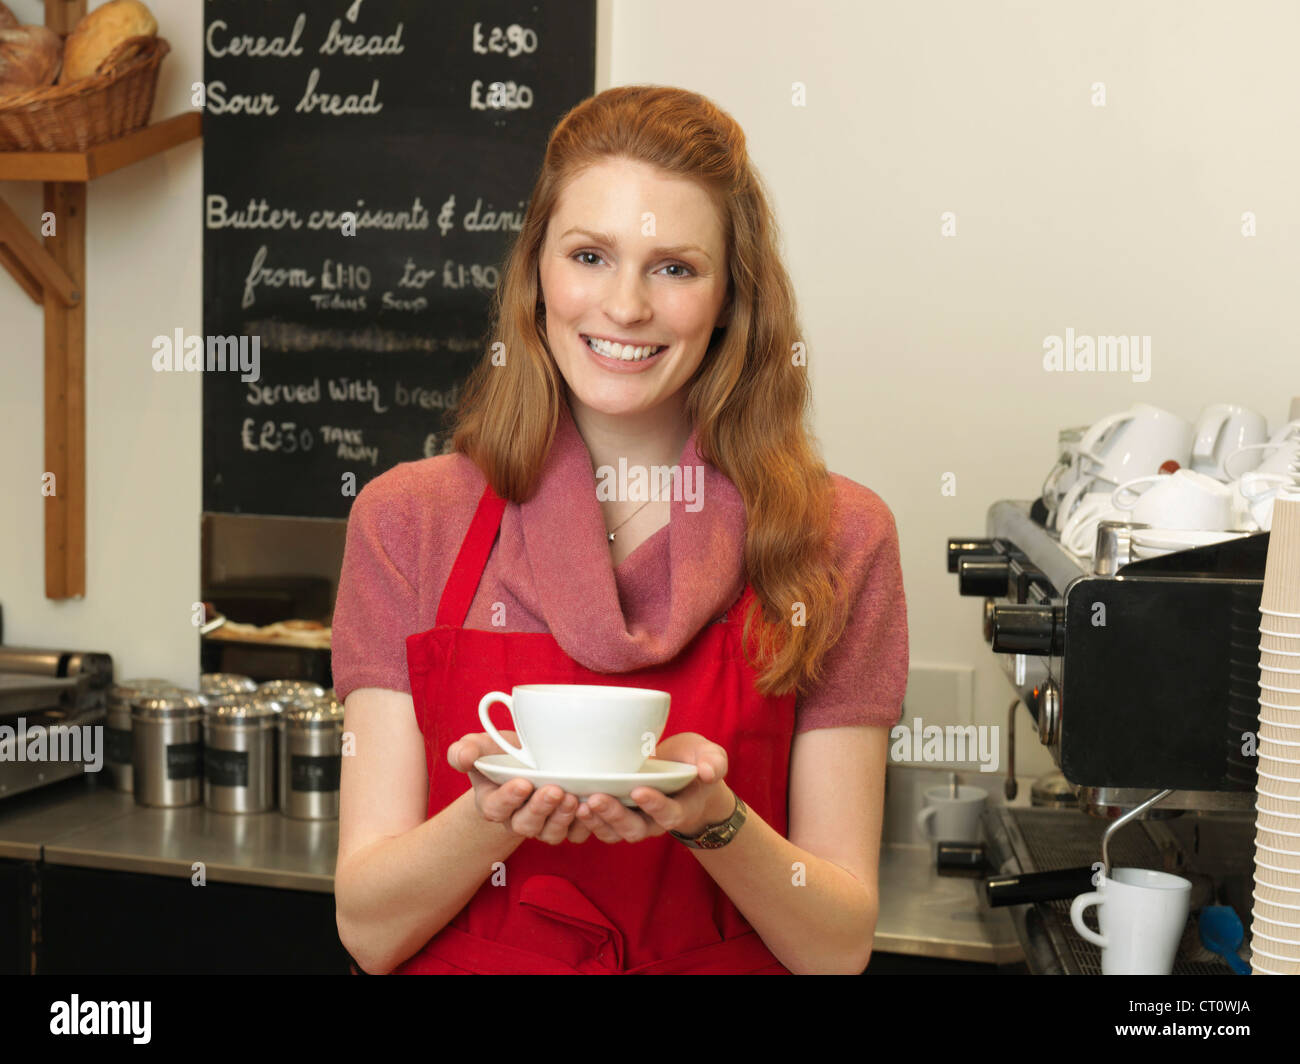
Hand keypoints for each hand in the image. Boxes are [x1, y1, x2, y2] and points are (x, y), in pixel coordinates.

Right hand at [448, 732, 593, 844]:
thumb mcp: (480, 746)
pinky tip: (589, 806)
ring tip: (572, 798)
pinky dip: (584, 825)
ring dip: (562, 818)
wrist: (526, 762)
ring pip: (551, 833)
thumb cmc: (501, 754)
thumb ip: (465, 751)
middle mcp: (517, 818)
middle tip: (554, 790)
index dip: (508, 799)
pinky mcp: (566, 824)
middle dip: (540, 809)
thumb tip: (464, 756)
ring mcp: (543, 824)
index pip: (496, 808)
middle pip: (525, 824)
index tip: (523, 783)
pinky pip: (575, 834)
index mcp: (493, 803)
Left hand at [569, 732, 732, 844]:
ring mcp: (634, 819)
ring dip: (596, 821)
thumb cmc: (695, 761)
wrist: (683, 772)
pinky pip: (600, 826)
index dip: (654, 805)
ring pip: (614, 832)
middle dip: (614, 816)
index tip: (639, 790)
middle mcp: (654, 820)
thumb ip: (714, 762)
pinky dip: (587, 820)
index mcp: (679, 808)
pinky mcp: (617, 814)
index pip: (668, 814)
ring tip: (580, 804)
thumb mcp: (710, 756)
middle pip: (634, 830)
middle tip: (595, 798)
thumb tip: (709, 772)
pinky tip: (572, 804)